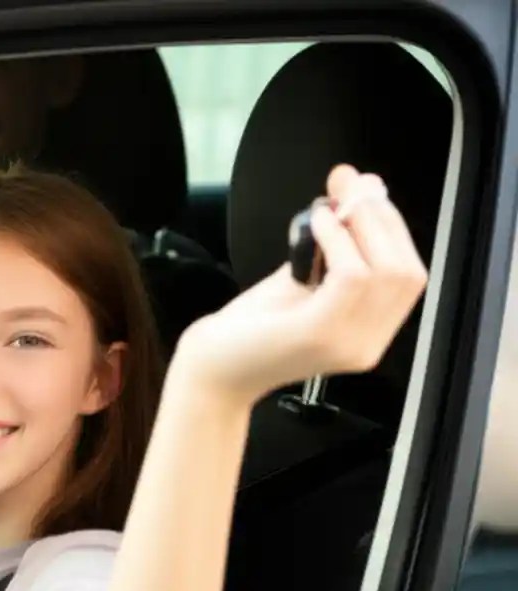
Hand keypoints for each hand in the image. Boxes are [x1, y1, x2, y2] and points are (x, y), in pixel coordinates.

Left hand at [174, 164, 428, 405]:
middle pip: (407, 272)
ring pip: (388, 272)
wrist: (211, 371)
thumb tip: (361, 190)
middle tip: (349, 188)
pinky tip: (316, 225)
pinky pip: (351, 277)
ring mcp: (347, 342)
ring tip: (328, 209)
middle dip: (382, 219)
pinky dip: (338, 241)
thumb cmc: (250, 329)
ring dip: (362, 226)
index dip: (391, 226)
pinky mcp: (319, 333)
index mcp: (369, 332)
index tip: (365, 189)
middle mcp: (367, 343)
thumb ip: (331, 245)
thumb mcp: (299, 280)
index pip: (407, 275)